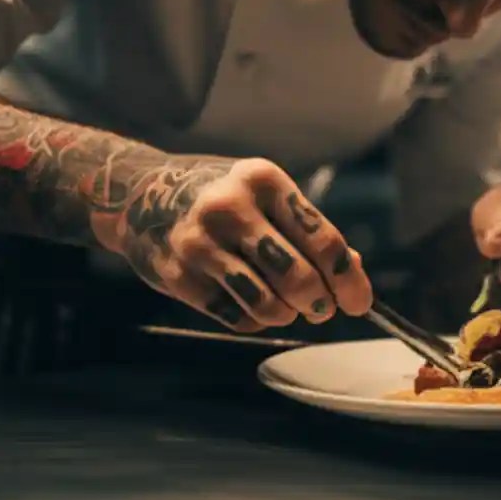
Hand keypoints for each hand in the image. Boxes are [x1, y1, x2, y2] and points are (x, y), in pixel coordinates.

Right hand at [88, 155, 372, 331]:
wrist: (140, 195)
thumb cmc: (221, 197)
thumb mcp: (264, 194)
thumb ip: (307, 230)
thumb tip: (353, 270)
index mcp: (263, 180)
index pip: (322, 239)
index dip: (348, 279)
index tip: (359, 302)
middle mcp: (230, 208)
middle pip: (298, 276)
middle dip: (320, 303)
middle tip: (321, 309)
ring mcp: (200, 244)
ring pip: (268, 305)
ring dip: (286, 315)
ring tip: (285, 308)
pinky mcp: (178, 276)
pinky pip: (236, 317)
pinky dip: (253, 319)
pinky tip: (249, 303)